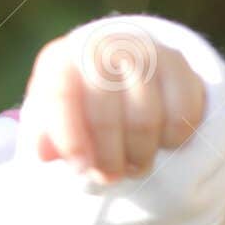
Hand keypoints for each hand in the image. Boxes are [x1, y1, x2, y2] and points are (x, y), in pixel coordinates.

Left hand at [20, 24, 205, 182]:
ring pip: (145, 121)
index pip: (60, 98)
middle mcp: (100, 47)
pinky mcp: (177, 62)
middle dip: (108, 158)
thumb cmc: (80, 100)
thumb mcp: (54, 114)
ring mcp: (140, 51)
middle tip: (110, 176)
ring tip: (133, 164)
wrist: (120, 63)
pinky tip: (160, 138)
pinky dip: (172, 139)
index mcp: (61, 61)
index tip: (80, 169)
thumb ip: (45, 135)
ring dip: (140, 154)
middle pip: (105, 117)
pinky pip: (180, 116)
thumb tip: (43, 154)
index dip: (70, 139)